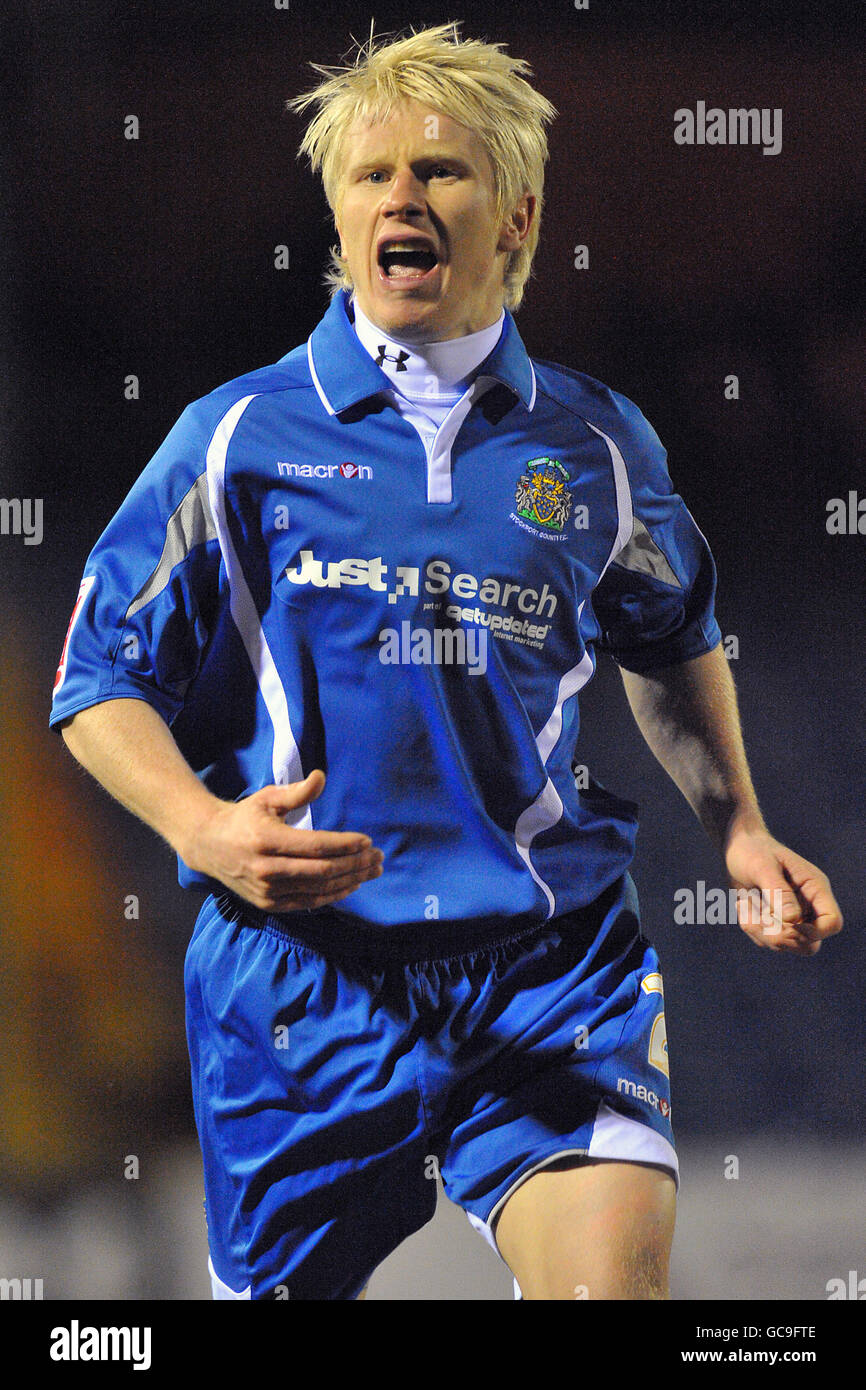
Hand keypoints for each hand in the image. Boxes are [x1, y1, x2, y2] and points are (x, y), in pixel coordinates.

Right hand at [187, 769, 383, 912]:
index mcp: (266, 840)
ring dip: (351, 880)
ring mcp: (267, 891)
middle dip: (355, 864)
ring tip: (372, 871)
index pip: (315, 846)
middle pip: (322, 870)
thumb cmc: (243, 817)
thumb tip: (321, 777)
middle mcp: (267, 869)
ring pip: (318, 889)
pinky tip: (351, 885)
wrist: (208, 845)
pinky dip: (333, 895)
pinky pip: (308, 902)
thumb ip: (296, 792)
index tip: (367, 841)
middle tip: (378, 858)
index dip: (345, 845)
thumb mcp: (267, 798)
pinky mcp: (268, 904)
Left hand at [724, 828, 842, 954]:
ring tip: (743, 903)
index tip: (789, 926)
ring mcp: (792, 916)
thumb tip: (793, 921)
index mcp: (814, 888)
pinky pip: (766, 940)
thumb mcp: (763, 867)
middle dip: (782, 937)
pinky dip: (752, 927)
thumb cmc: (753, 850)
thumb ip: (778, 892)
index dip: (814, 932)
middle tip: (759, 917)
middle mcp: (808, 905)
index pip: (832, 922)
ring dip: (761, 931)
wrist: (737, 847)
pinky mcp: (775, 922)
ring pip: (786, 944)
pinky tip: (742, 904)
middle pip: (810, 943)